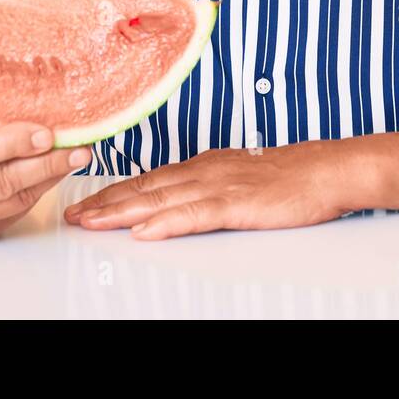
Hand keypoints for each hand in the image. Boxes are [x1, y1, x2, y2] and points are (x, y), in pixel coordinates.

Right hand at [0, 117, 91, 240]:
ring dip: (49, 179)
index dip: (12, 143)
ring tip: (76, 158)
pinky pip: (12, 214)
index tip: (45, 133)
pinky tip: (54, 174)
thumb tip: (29, 92)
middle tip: (80, 150)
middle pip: (1, 182)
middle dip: (46, 165)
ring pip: (12, 202)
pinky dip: (37, 193)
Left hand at [62, 141, 354, 239]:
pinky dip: (167, 223)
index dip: (113, 193)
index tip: (84, 204)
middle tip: (71, 216)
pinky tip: (146, 232)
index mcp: (203, 166)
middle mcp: (203, 171)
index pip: (148, 181)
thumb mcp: (240, 179)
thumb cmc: (290, 178)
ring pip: (160, 200)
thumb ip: (208, 188)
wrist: (326, 170)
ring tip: (92, 223)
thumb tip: (180, 202)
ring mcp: (219, 186)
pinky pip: (195, 215)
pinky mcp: (237, 204)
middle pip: (144, 189)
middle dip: (104, 203)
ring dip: (122, 212)